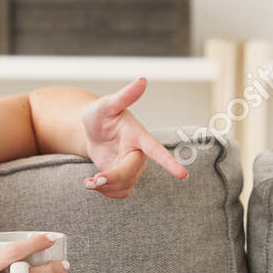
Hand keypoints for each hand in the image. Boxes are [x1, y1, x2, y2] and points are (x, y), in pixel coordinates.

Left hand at [78, 77, 188, 197]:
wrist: (91, 130)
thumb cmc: (100, 114)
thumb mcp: (107, 104)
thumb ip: (125, 95)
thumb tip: (142, 80)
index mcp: (138, 136)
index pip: (156, 150)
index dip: (169, 162)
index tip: (183, 174)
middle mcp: (139, 154)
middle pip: (131, 173)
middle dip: (112, 178)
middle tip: (92, 180)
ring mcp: (132, 167)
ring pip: (125, 186)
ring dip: (105, 187)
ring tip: (89, 181)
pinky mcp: (124, 178)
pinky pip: (120, 193)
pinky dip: (106, 193)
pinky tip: (95, 184)